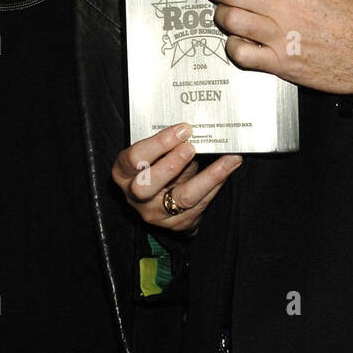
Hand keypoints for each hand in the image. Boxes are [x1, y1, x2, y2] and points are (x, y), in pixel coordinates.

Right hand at [111, 123, 241, 234]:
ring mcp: (155, 213)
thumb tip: (193, 129)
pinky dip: (217, 183)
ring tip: (228, 159)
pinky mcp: (178, 223)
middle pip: (147, 184)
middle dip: (172, 164)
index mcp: (123, 173)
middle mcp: (135, 196)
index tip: (182, 129)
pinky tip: (229, 168)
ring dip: (208, 176)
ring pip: (183, 197)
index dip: (159, 143)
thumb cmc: (155, 166)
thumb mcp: (153, 154)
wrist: (162, 200)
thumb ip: (167, 144)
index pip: (135, 158)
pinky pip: (201, 203)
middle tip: (191, 147)